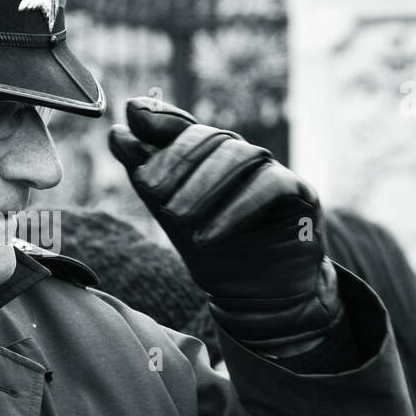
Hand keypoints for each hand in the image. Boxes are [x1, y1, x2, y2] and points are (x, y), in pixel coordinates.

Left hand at [109, 97, 341, 352]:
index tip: (128, 125)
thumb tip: (116, 132)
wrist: (256, 293)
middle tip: (156, 199)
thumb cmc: (213, 248)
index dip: (158, 122)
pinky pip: (269, 186)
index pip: (183, 125)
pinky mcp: (299, 192)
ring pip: (238, 157)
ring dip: (202, 189)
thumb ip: (146, 172)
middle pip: (210, 138)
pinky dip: (234, 210)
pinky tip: (208, 235)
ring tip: (178, 222)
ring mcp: (271, 170)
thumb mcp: (170, 211)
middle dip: (178, 166)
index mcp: (208, 153)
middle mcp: (241, 154)